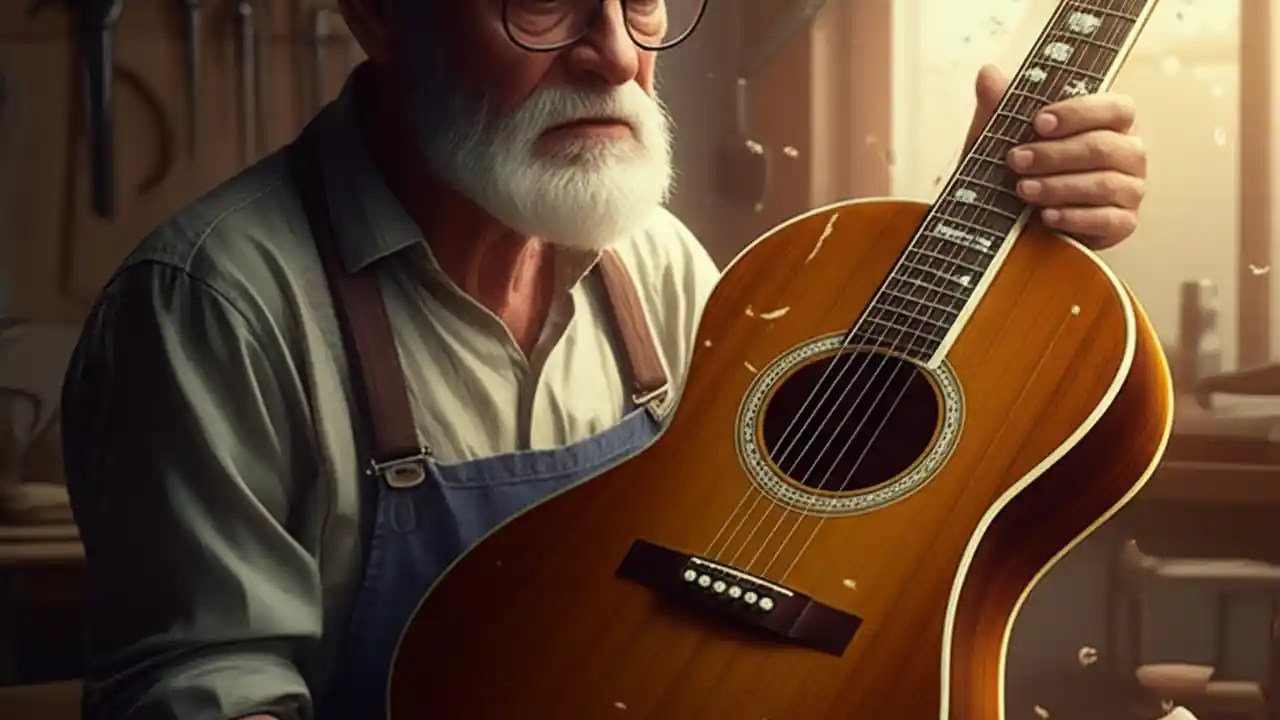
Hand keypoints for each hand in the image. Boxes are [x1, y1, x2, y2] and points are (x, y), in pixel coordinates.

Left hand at [963, 64, 1146, 250]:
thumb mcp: (1000, 138)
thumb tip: (988, 72)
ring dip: (1059, 186)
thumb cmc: (1019, 171)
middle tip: (1016, 160)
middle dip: (1055, 154)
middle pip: (1104, 147)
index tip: (1038, 122)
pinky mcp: (1123, 223)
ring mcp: (1130, 189)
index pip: (1116, 108)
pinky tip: (1046, 216)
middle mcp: (1128, 153)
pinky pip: (1108, 220)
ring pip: (1105, 183)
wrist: (1014, 223)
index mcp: (1109, 123)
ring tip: (1023, 189)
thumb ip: (999, 106)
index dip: (1079, 113)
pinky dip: (1073, 217)